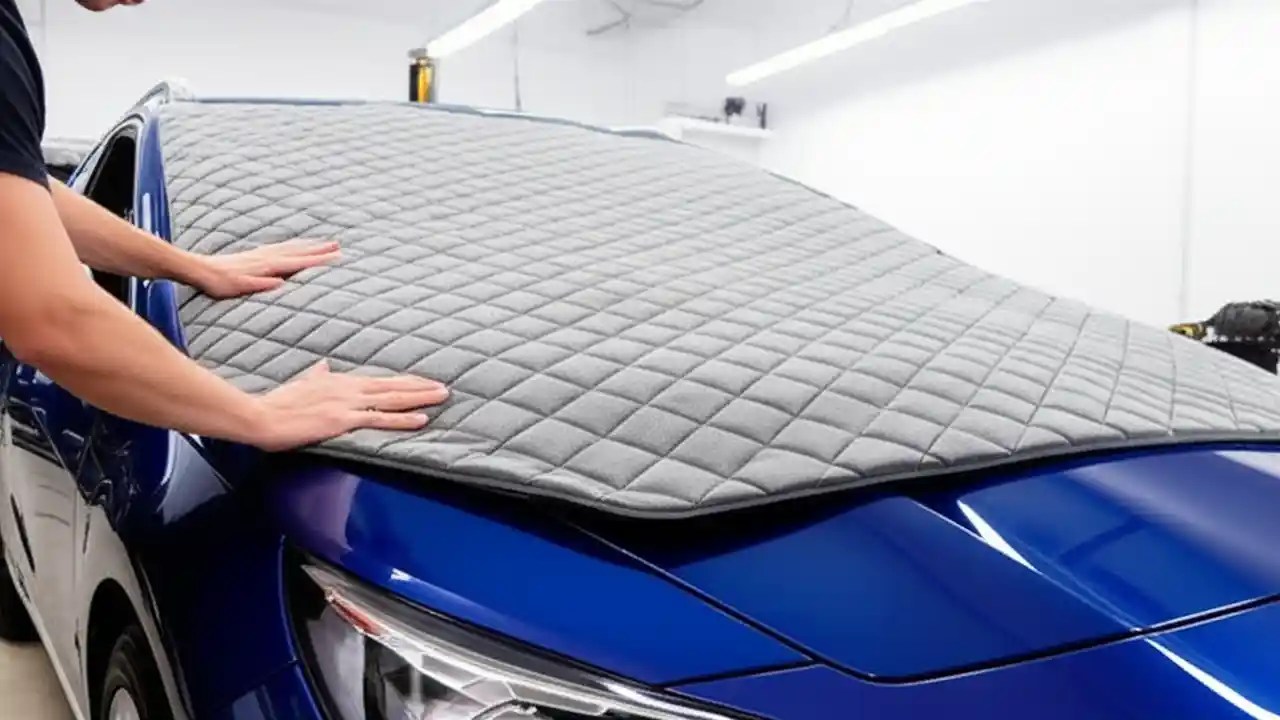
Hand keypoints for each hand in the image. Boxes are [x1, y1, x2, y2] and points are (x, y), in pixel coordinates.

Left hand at [191, 239, 341, 298]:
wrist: (200, 270)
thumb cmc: (220, 283)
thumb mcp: (239, 287)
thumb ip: (260, 284)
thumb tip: (281, 282)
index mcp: (266, 266)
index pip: (298, 262)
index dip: (318, 259)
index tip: (336, 256)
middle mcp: (267, 256)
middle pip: (298, 251)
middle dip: (319, 249)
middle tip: (339, 246)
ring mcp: (262, 253)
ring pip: (291, 247)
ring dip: (309, 245)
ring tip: (326, 243)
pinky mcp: (256, 254)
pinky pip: (281, 247)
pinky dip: (294, 245)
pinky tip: (297, 245)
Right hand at [250, 361, 449, 451]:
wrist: (262, 415)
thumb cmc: (278, 402)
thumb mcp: (301, 383)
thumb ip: (315, 375)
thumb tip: (323, 365)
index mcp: (340, 381)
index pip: (380, 381)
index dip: (403, 382)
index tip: (423, 382)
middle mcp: (349, 389)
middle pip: (392, 387)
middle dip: (420, 387)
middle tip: (444, 387)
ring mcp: (348, 403)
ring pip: (392, 399)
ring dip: (419, 398)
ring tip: (442, 397)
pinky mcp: (343, 420)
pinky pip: (380, 419)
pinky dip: (403, 419)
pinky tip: (421, 419)